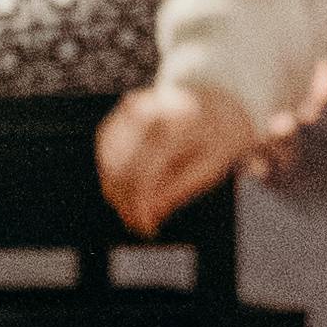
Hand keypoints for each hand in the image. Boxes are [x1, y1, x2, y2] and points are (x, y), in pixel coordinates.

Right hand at [96, 80, 268, 234]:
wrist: (217, 97)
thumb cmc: (219, 137)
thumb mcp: (212, 166)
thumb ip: (179, 189)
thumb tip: (147, 217)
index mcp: (176, 125)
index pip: (143, 174)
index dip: (139, 206)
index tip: (146, 229)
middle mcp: (148, 112)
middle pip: (120, 169)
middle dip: (127, 203)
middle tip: (142, 226)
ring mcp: (130, 110)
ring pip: (108, 162)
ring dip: (118, 191)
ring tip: (138, 211)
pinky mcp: (121, 115)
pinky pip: (107, 152)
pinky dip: (115, 175)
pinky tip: (132, 191)